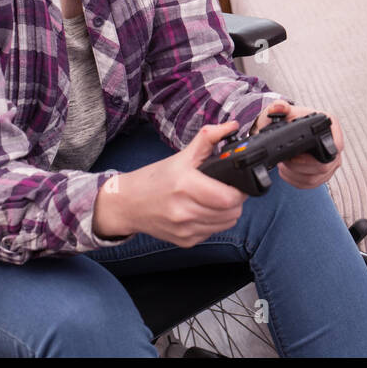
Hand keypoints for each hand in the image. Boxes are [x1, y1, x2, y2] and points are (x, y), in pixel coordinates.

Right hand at [98, 119, 248, 246]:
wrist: (127, 204)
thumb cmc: (154, 179)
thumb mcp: (181, 156)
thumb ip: (208, 139)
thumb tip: (232, 126)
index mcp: (185, 186)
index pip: (228, 198)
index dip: (239, 189)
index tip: (237, 181)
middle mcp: (184, 211)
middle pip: (232, 212)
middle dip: (235, 199)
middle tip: (227, 188)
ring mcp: (185, 229)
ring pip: (226, 223)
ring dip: (227, 212)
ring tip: (216, 198)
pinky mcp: (185, 241)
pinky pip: (213, 232)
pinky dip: (214, 222)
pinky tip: (203, 210)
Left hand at [253, 99, 344, 189]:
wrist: (290, 130)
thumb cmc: (292, 120)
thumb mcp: (287, 112)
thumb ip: (282, 108)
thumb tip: (278, 107)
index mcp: (331, 127)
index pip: (336, 145)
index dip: (319, 152)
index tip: (298, 153)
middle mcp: (334, 146)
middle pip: (324, 167)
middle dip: (299, 166)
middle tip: (285, 159)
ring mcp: (330, 163)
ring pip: (315, 179)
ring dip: (295, 174)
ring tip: (284, 164)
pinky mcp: (322, 175)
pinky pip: (310, 184)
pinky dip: (294, 181)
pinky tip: (286, 172)